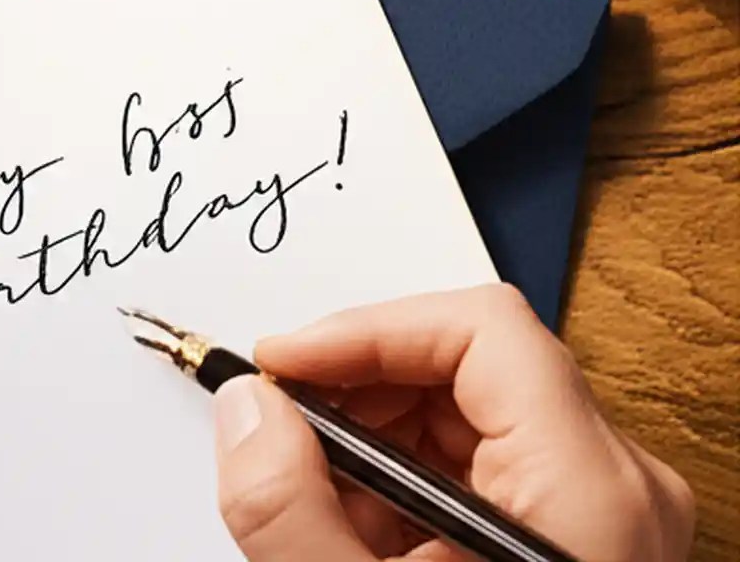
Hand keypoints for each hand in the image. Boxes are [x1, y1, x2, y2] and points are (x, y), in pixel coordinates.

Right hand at [211, 284, 694, 561]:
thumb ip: (289, 513)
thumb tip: (245, 413)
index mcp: (585, 491)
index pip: (481, 331)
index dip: (367, 329)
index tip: (283, 362)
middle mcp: (610, 484)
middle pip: (468, 364)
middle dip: (355, 387)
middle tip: (277, 425)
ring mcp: (596, 506)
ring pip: (465, 409)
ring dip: (368, 435)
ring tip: (312, 495)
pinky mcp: (567, 527)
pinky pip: (474, 460)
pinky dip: (397, 477)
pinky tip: (355, 526)